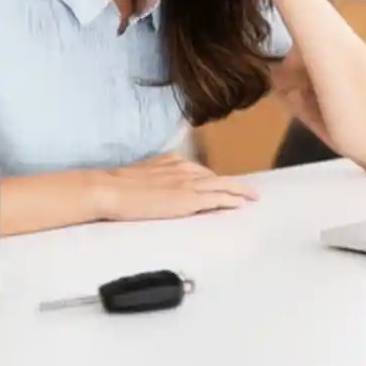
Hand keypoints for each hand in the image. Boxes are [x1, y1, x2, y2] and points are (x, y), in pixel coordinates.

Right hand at [92, 152, 259, 220]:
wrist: (111, 189)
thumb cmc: (118, 185)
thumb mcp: (142, 174)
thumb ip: (156, 177)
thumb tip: (157, 186)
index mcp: (173, 161)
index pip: (200, 171)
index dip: (213, 179)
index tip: (222, 184)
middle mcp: (184, 168)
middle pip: (215, 177)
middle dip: (231, 184)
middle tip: (248, 191)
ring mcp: (188, 184)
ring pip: (222, 185)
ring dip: (239, 191)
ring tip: (253, 197)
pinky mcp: (189, 199)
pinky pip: (217, 199)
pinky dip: (231, 200)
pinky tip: (241, 204)